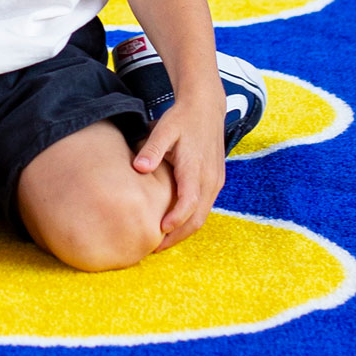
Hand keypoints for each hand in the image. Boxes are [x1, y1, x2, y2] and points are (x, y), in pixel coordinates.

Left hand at [132, 98, 225, 250]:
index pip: (189, 202)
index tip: (159, 231)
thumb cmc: (182, 119)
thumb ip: (152, 148)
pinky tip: (174, 225)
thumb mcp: (164, 129)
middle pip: (197, 217)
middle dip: (177, 236)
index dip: (176, 220)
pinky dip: (190, 220)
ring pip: (202, 216)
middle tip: (154, 247)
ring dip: (184, 231)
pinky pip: (205, 207)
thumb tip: (139, 167)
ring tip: (161, 241)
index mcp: (196, 168)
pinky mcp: (215, 181)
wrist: (206, 107)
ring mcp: (215, 181)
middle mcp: (210, 179)